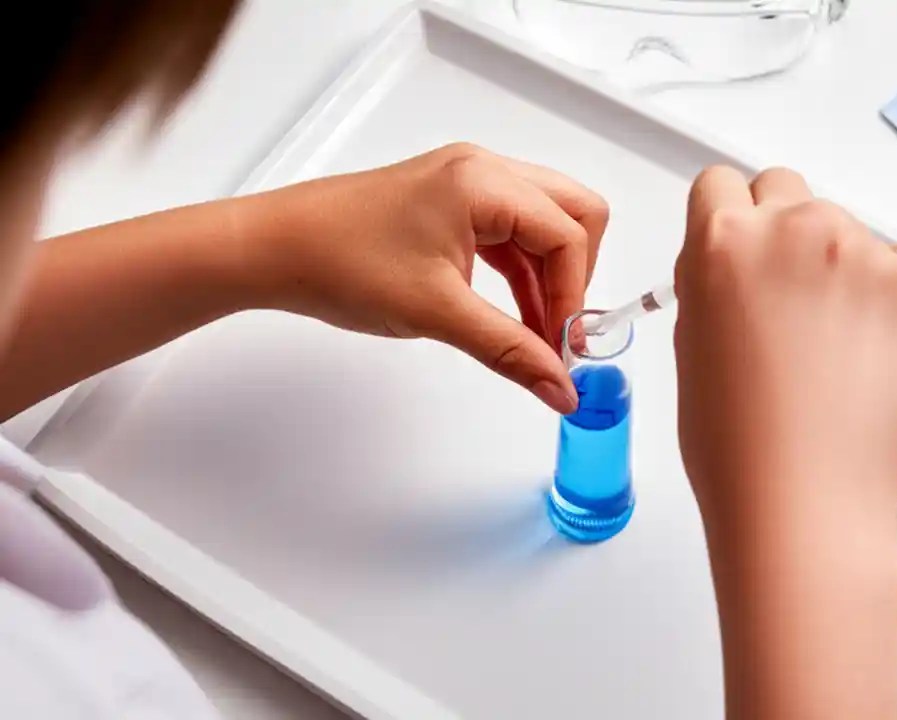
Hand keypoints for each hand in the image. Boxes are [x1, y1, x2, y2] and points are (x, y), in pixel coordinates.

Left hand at [244, 143, 606, 413]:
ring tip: (536, 337)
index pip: (568, 235)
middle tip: (560, 332)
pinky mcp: (452, 203)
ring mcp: (467, 184)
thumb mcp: (437, 314)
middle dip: (576, 276)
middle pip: (573, 214)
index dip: (574, 296)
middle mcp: (483, 171)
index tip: (563, 349)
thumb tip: (560, 388)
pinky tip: (513, 317)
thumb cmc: (339, 263)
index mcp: (483, 182)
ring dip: (549, 279)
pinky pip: (512, 234)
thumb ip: (510, 351)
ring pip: (545, 225)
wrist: (273, 250)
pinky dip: (523, 274)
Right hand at [674, 166, 896, 718]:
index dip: (724, 220)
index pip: (719, 184)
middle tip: (782, 296)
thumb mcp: (689, 343)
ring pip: (845, 227)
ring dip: (834, 263)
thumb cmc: (732, 442)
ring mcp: (866, 255)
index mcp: (724, 240)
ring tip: (829, 341)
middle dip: (779, 229)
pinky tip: (865, 350)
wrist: (804, 502)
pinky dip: (883, 294)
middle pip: (784, 189)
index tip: (736, 252)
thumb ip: (709, 279)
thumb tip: (732, 256)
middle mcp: (797, 229)